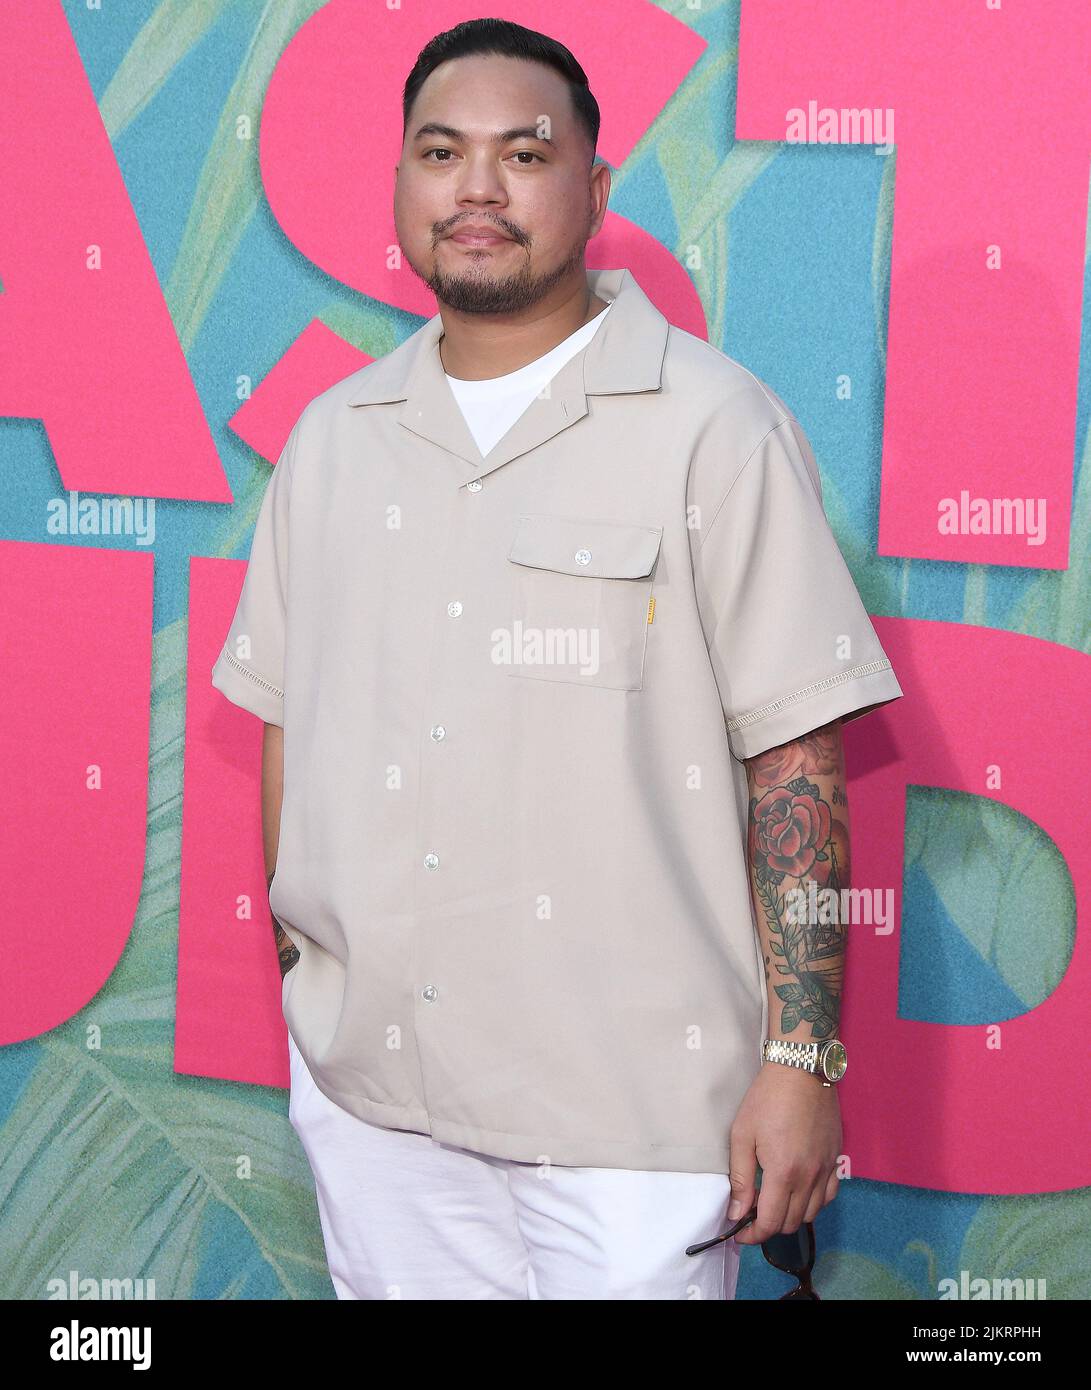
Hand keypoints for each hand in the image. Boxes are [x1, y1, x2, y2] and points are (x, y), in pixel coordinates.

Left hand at [727, 1061, 841, 1243]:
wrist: (801, 1070)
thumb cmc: (767, 1099)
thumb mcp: (742, 1135)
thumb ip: (741, 1178)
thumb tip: (737, 1213)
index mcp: (784, 1173)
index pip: (771, 1223)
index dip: (753, 1235)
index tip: (739, 1232)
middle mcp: (810, 1178)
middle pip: (791, 1223)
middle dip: (768, 1226)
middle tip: (751, 1212)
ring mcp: (827, 1169)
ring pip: (811, 1214)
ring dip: (790, 1216)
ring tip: (773, 1201)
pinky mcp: (836, 1159)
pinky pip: (828, 1196)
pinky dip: (812, 1203)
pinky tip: (797, 1190)